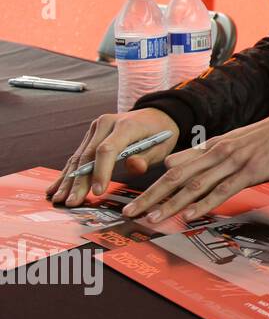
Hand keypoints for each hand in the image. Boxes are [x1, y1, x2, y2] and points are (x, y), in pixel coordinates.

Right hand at [46, 108, 179, 207]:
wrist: (156, 116)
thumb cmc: (160, 134)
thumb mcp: (162, 146)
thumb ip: (147, 157)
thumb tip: (134, 167)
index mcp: (125, 125)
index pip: (108, 149)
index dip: (101, 171)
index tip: (98, 191)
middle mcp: (105, 124)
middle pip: (89, 155)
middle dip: (80, 181)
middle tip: (73, 202)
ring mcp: (95, 129)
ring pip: (79, 157)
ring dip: (69, 180)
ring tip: (60, 199)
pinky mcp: (90, 136)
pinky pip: (77, 156)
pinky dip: (68, 174)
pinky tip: (56, 188)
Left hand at [119, 112, 268, 224]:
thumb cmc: (264, 138)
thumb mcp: (230, 141)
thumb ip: (202, 154)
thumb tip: (172, 163)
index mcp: (210, 147)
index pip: (174, 167)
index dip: (152, 184)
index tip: (135, 200)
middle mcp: (216, 154)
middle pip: (176, 177)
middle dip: (151, 196)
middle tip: (131, 212)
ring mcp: (232, 163)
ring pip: (195, 185)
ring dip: (171, 203)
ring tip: (154, 218)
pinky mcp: (248, 173)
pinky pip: (222, 190)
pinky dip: (205, 203)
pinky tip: (191, 214)